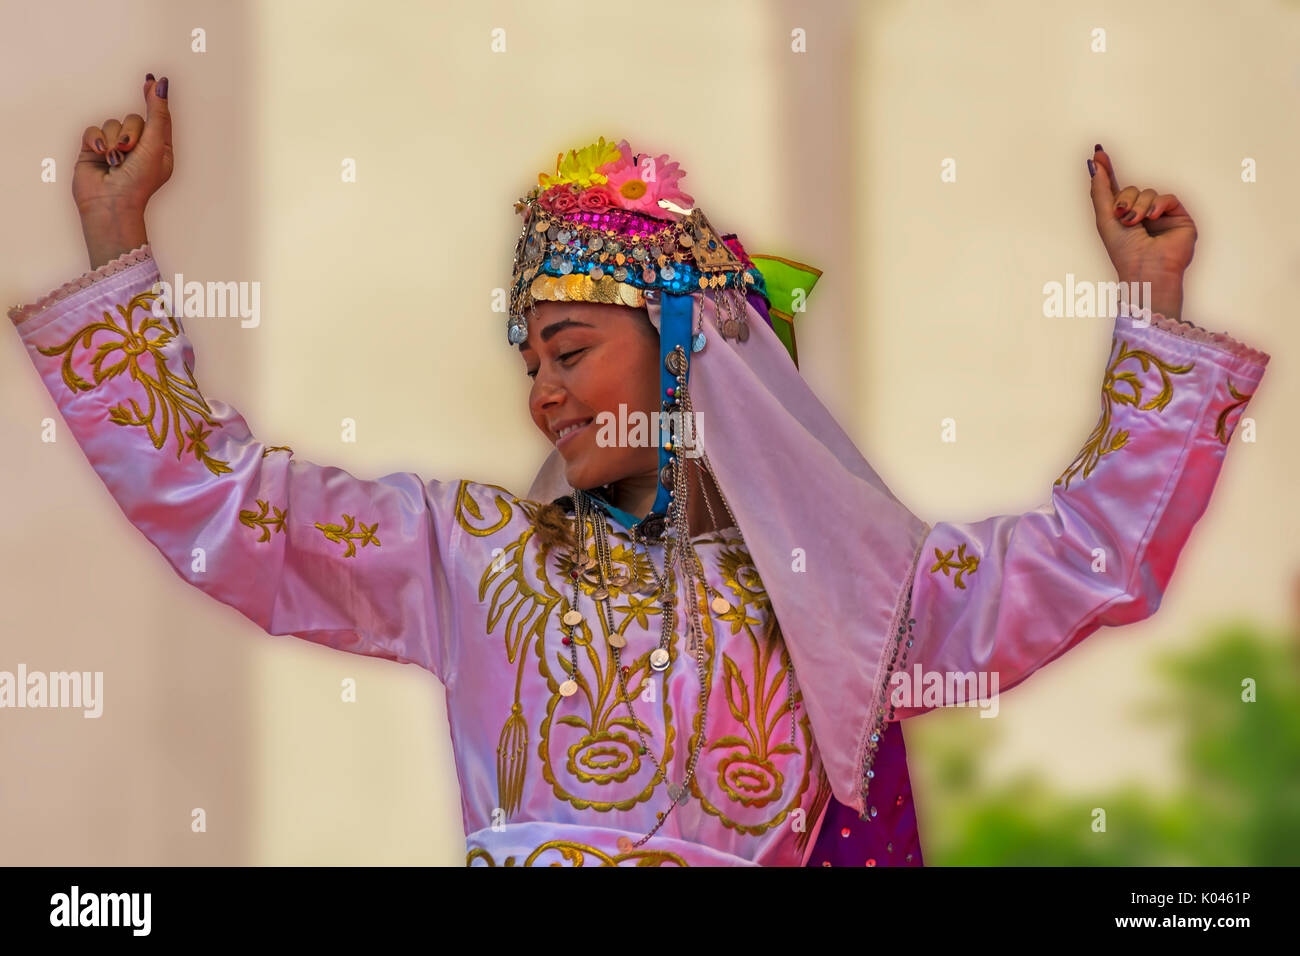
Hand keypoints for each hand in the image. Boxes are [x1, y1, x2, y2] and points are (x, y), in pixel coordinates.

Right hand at [74, 75, 172, 221]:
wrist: (110, 203)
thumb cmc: (138, 181)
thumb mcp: (154, 145)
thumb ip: (157, 114)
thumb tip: (161, 85)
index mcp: (158, 149)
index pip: (158, 118)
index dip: (154, 99)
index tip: (150, 80)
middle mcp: (138, 147)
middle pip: (133, 118)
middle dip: (131, 133)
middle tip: (129, 151)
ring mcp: (115, 148)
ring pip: (112, 123)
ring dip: (113, 141)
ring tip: (114, 161)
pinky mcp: (94, 150)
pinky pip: (93, 129)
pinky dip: (96, 141)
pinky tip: (99, 155)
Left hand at [1088, 144, 1195, 318]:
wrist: (1146, 268)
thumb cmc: (1124, 252)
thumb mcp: (1104, 218)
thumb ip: (1100, 190)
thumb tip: (1094, 164)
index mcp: (1122, 217)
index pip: (1115, 189)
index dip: (1107, 172)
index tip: (1098, 153)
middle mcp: (1140, 215)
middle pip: (1131, 189)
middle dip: (1124, 199)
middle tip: (1121, 215)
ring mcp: (1160, 216)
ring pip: (1148, 192)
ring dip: (1139, 206)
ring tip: (1135, 222)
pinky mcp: (1178, 217)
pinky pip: (1167, 197)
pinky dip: (1158, 205)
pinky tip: (1152, 218)